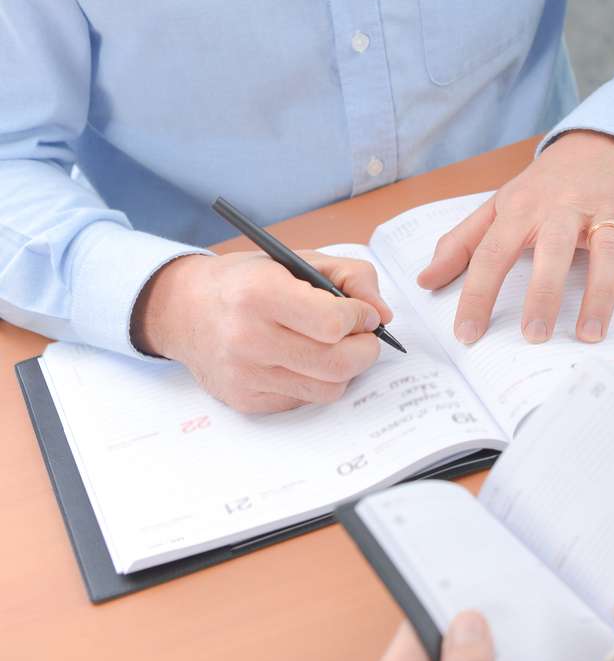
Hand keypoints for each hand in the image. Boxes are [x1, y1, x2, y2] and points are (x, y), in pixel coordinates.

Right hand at [132, 249, 391, 413]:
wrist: (184, 310)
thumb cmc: (246, 280)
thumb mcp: (295, 259)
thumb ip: (349, 276)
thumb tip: (381, 315)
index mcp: (261, 294)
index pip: (333, 324)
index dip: (360, 318)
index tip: (363, 312)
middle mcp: (249, 339)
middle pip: (337, 364)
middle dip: (365, 349)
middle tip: (363, 335)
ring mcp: (246, 376)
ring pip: (327, 389)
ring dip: (345, 369)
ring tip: (335, 346)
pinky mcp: (246, 402)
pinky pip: (304, 401)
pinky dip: (316, 382)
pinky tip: (304, 359)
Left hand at [417, 130, 613, 344]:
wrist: (600, 143)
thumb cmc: (544, 184)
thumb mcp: (500, 204)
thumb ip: (462, 243)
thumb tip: (425, 281)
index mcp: (523, 208)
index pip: (493, 253)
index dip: (477, 294)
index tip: (467, 334)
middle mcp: (565, 209)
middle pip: (552, 248)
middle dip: (543, 292)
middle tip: (534, 335)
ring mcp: (607, 214)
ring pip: (606, 251)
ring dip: (600, 293)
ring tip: (589, 334)